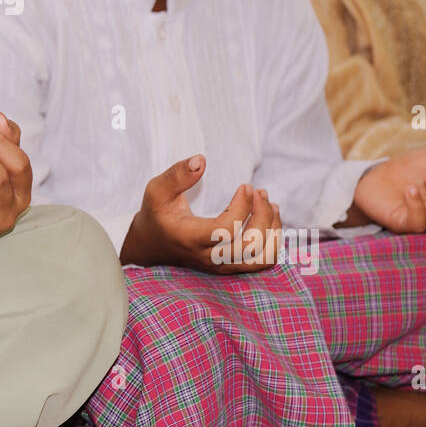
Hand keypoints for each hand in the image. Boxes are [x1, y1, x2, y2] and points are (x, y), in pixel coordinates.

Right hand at [122, 155, 282, 272]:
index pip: (226, 230)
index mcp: (190, 238)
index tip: (245, 186)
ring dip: (273, 229)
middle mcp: (209, 257)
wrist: (152, 245)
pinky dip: (273, 240)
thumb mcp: (157, 190)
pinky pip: (263, 261)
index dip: (242, 206)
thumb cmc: (156, 214)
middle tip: (259, 191)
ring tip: (270, 204)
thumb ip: (177, 175)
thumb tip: (201, 160)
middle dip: (263, 216)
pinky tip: (269, 218)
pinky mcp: (231, 266)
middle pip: (250, 246)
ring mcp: (222, 265)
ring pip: (262, 258)